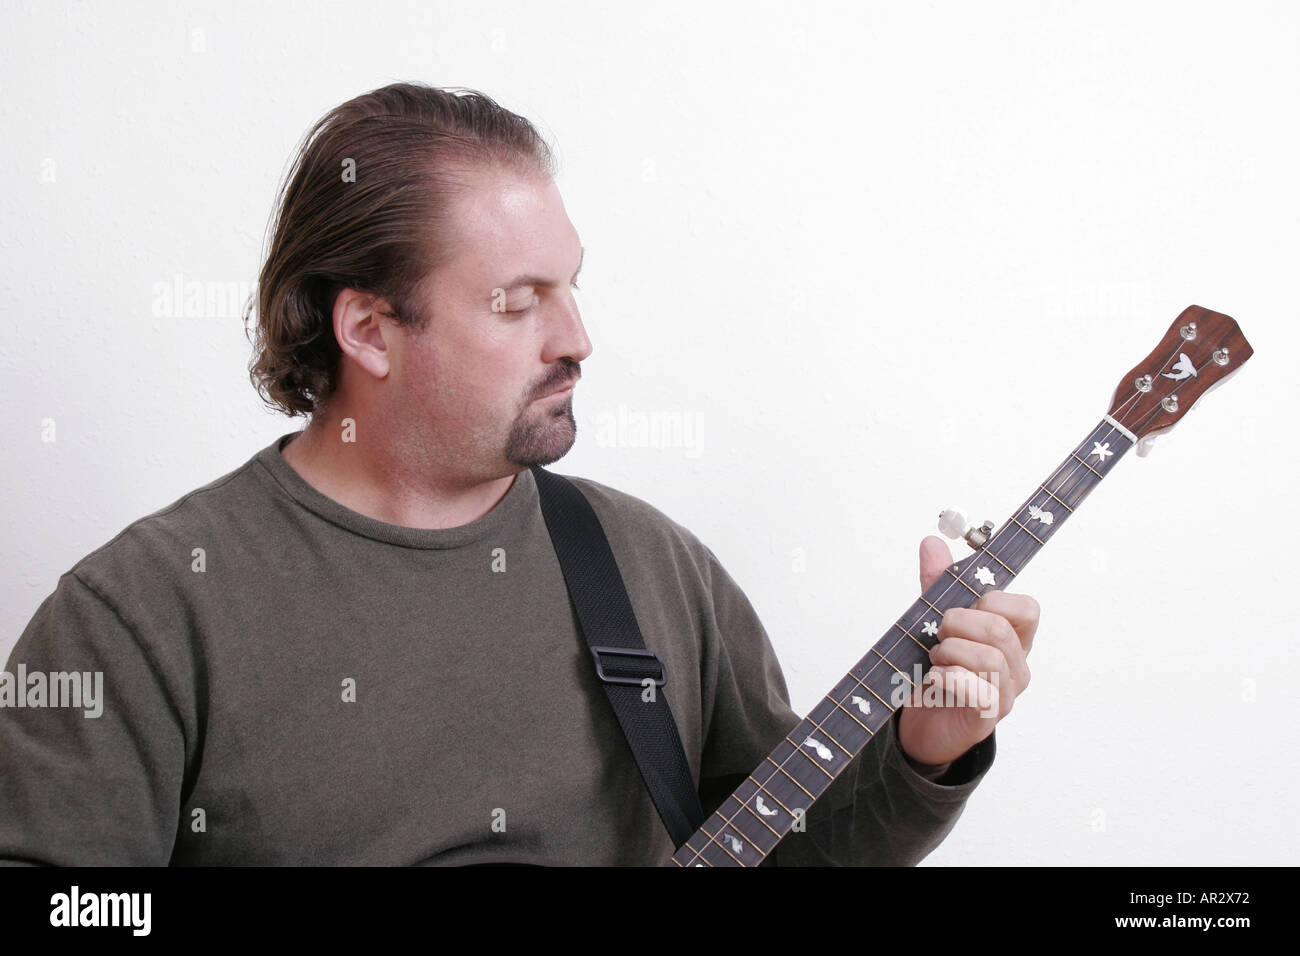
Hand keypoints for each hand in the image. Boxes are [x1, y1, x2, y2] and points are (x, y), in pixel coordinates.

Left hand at [897, 535, 1038, 769]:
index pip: (1025, 608)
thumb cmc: (937, 669)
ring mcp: (1005, 694)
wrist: (922, 723)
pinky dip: (952, 678)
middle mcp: (1016, 666)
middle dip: (959, 623)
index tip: (962, 607)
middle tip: (938, 635)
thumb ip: (938, 584)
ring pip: (991, 659)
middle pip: (1000, 630)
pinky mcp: (987, 718)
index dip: (992, 600)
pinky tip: (936, 677)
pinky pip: (981, 692)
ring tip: (935, 659)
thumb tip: (932, 542)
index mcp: (1012, 638)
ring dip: (952, 652)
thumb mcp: (935, 621)